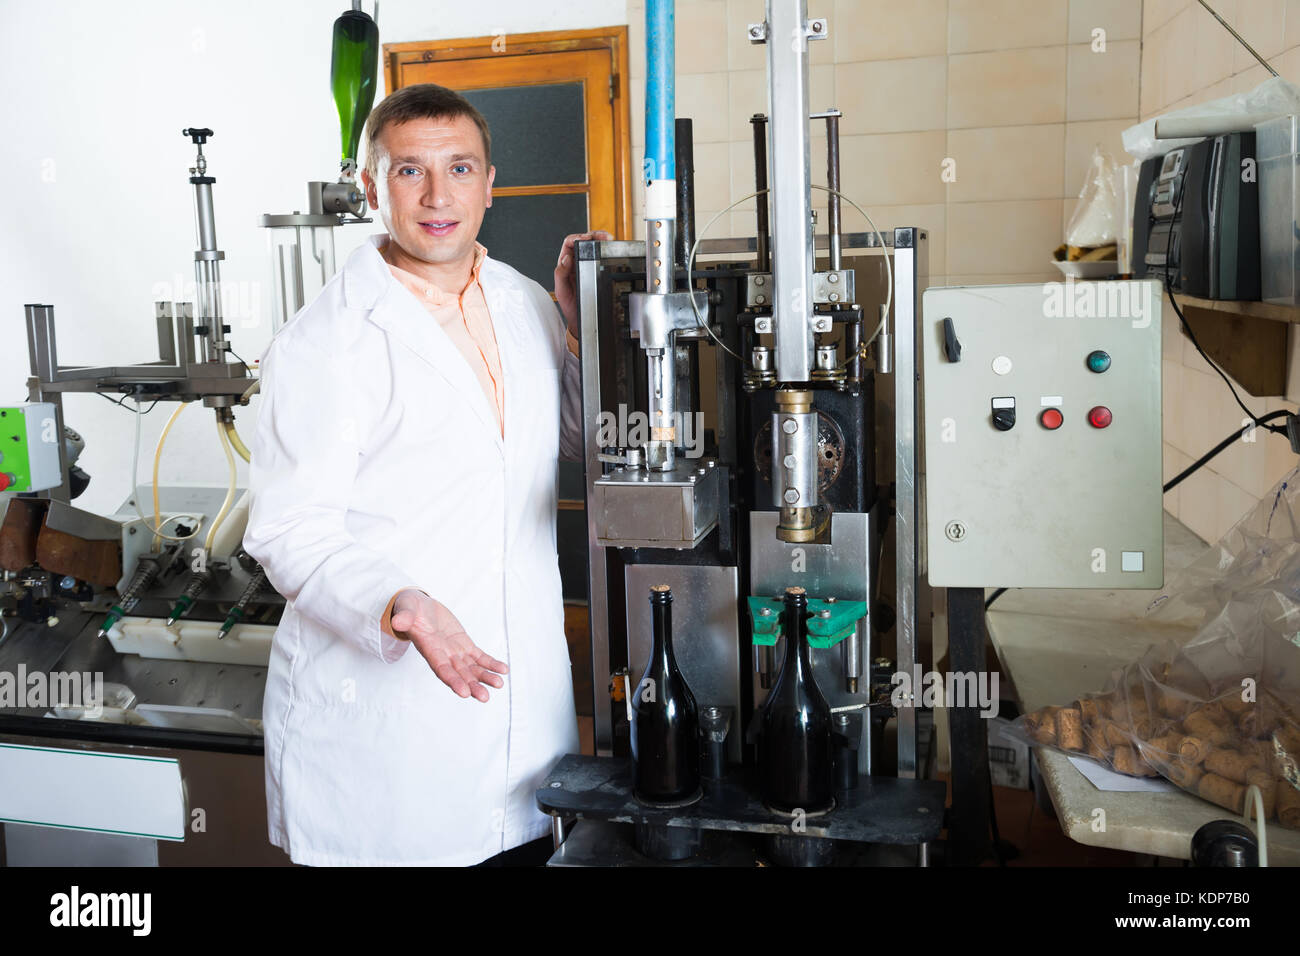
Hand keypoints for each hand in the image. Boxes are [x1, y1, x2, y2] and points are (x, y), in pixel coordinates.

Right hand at [390, 589, 507, 701]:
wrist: (420, 608)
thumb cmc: (410, 610)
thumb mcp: (406, 610)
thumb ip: (404, 618)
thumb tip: (398, 621)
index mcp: (429, 649)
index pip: (441, 668)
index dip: (453, 680)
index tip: (464, 692)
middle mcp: (443, 655)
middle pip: (459, 674)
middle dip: (472, 685)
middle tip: (485, 697)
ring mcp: (455, 651)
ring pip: (472, 668)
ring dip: (485, 677)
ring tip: (499, 684)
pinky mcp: (464, 644)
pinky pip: (479, 657)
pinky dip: (491, 663)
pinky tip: (503, 670)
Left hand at [554, 230, 611, 335]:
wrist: (580, 319)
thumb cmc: (570, 306)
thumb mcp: (562, 291)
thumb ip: (560, 275)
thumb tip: (565, 259)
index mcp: (565, 264)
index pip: (569, 243)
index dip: (577, 237)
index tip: (586, 239)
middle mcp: (575, 262)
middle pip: (583, 241)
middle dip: (593, 235)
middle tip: (603, 236)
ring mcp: (586, 265)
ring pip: (593, 246)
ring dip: (601, 239)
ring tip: (608, 239)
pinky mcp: (596, 270)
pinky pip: (601, 256)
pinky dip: (606, 250)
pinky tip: (611, 249)